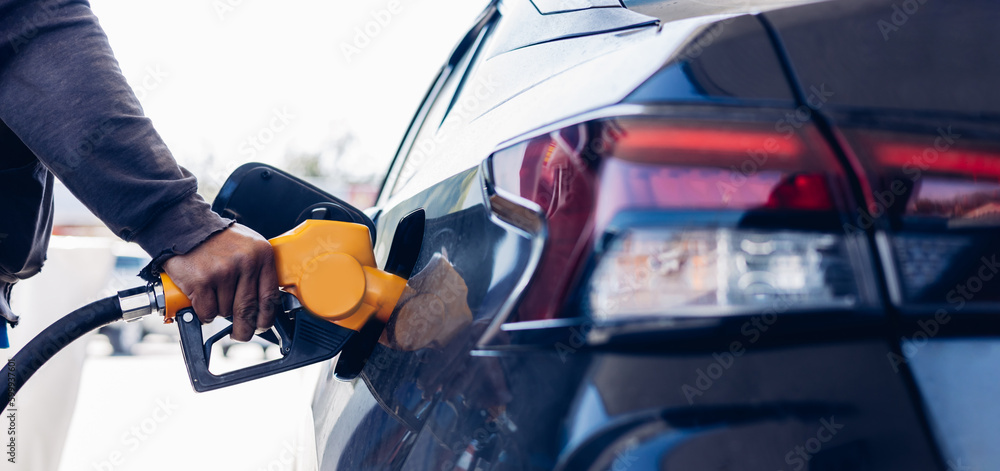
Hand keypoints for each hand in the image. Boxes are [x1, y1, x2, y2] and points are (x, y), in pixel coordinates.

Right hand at [162, 224, 278, 341]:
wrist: (185, 227)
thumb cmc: (217, 239)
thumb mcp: (248, 247)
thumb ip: (258, 270)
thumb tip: (265, 304)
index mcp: (262, 255)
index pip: (270, 297)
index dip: (266, 318)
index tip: (261, 326)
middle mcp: (246, 263)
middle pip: (249, 310)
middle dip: (244, 329)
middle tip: (240, 334)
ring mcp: (224, 272)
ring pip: (226, 312)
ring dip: (219, 312)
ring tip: (213, 296)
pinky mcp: (202, 281)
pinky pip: (208, 312)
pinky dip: (204, 313)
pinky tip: (201, 300)